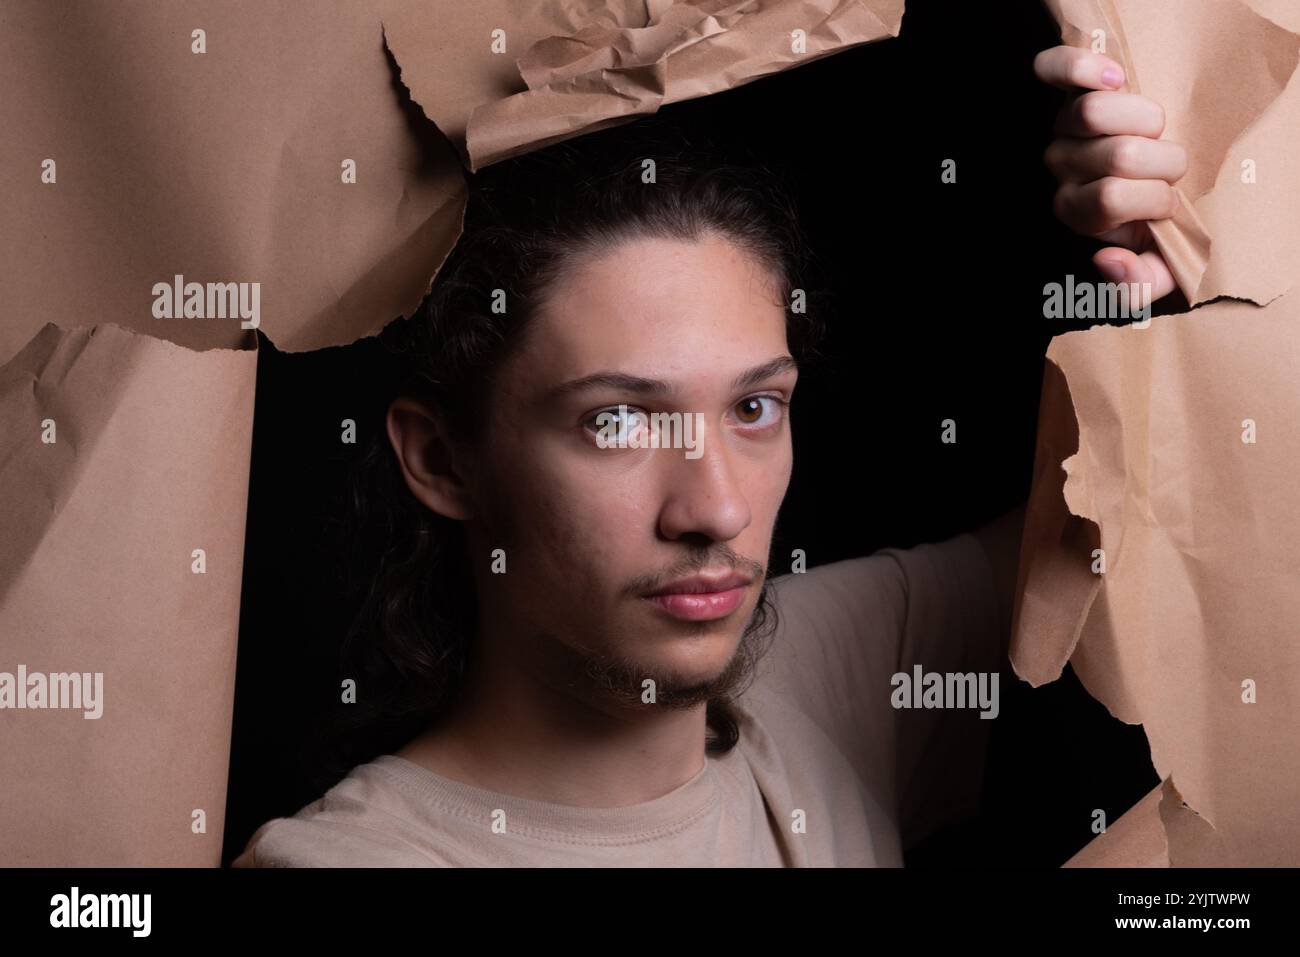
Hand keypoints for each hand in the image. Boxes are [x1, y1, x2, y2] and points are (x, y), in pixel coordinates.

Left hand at [1034, 46, 1186, 304]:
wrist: (1138, 176)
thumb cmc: (1146, 222)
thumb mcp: (1150, 269)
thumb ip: (1139, 285)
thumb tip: (1110, 262)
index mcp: (1076, 211)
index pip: (1111, 199)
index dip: (1154, 200)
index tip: (1168, 204)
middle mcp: (1061, 168)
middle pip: (1117, 154)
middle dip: (1162, 163)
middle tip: (1168, 171)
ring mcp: (1061, 127)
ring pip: (1093, 110)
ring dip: (1143, 117)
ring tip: (1154, 131)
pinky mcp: (1064, 88)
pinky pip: (1057, 70)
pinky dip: (1086, 68)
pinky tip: (1114, 76)